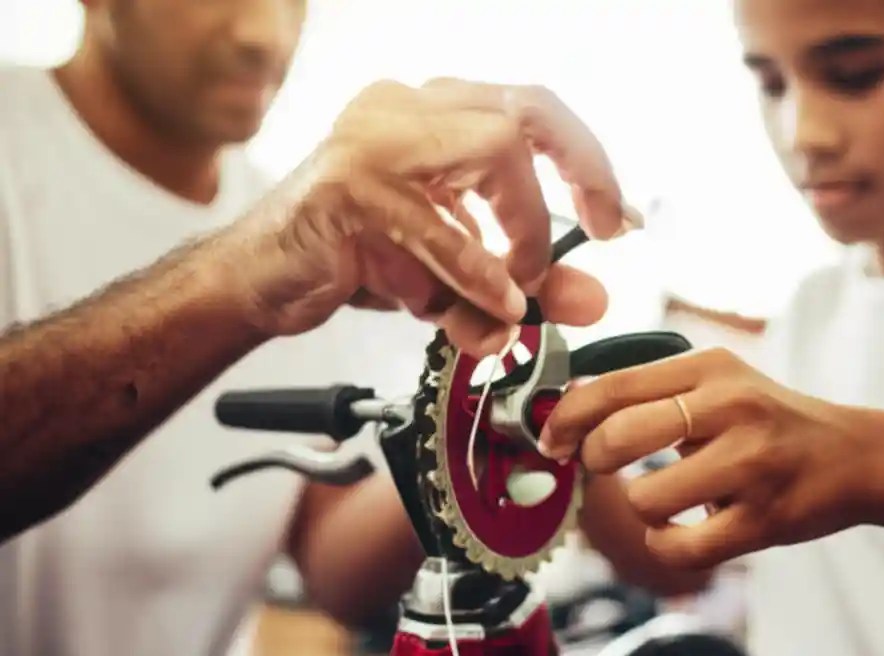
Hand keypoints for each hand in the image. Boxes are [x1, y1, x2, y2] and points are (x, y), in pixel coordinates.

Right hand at [223, 78, 631, 354]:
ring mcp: (373, 139)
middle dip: (583, 168)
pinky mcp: (346, 186)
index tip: (617, 220)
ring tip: (517, 295)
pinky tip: (493, 311)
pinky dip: (477, 273)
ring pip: (493, 154)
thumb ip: (523, 283)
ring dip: (525, 232)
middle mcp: (407, 110)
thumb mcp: (457, 278)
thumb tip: (592, 299)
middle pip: (528, 112)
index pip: (533, 113)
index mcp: (434, 117)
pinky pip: (436, 225)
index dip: (589, 163)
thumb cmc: (356, 262)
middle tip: (602, 229)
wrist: (259, 284)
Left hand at [539, 348, 872, 567]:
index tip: (552, 440)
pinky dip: (665, 545)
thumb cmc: (770, 422)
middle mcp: (731, 407)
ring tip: (665, 503)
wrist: (854, 457)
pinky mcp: (762, 520)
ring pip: (646, 499)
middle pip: (618, 437)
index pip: (614, 386)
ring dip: (641, 510)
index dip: (568, 418)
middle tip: (605, 468)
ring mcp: (750, 464)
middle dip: (596, 461)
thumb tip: (568, 414)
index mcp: (711, 368)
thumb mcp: (719, 384)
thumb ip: (653, 393)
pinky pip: (679, 546)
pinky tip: (678, 532)